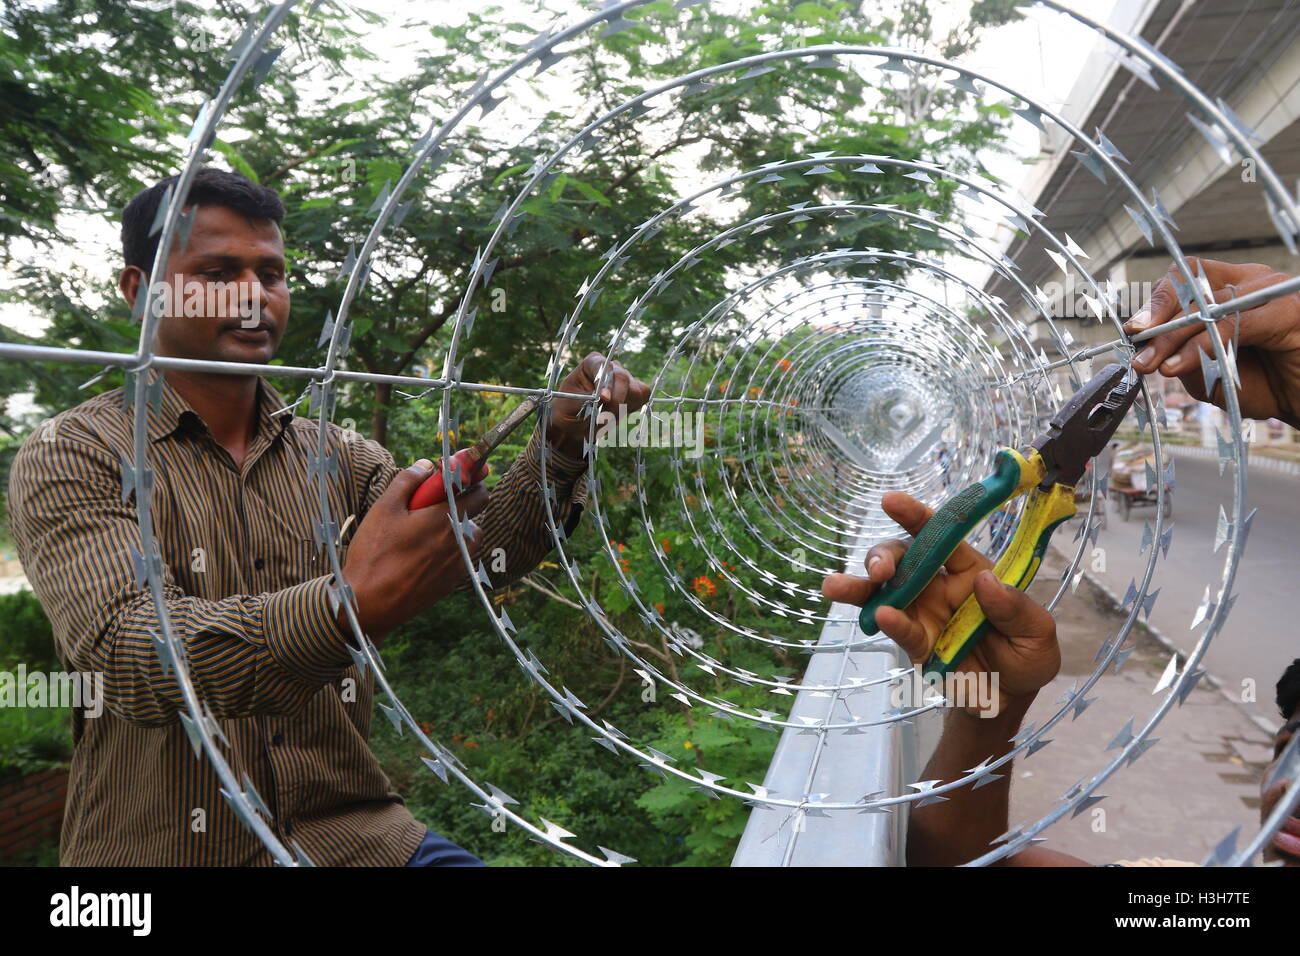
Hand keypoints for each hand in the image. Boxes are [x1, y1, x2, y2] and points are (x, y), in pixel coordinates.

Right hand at [337, 457, 488, 641]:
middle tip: (437, 500)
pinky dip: (452, 548)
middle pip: (478, 510)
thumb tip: (426, 465)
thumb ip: (408, 480)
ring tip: (428, 529)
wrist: (370, 603)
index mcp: (447, 517)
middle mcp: (460, 540)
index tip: (460, 472)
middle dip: (463, 498)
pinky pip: (462, 555)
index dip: (470, 477)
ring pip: (470, 534)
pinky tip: (425, 552)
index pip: (478, 489)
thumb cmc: (375, 553)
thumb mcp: (384, 508)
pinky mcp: (454, 581)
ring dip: (457, 526)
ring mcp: (460, 562)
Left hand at [547, 352, 650, 458]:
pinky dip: (631, 409)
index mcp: (592, 363)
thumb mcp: (570, 406)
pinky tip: (616, 416)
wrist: (575, 426)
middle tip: (604, 419)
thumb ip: (588, 400)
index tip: (603, 399)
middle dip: (616, 401)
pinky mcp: (635, 391)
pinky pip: (642, 397)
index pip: (603, 366)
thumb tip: (606, 398)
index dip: (606, 383)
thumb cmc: (569, 412)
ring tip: (604, 420)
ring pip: (635, 390)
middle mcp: (611, 367)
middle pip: (623, 378)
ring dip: (621, 409)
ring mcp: (625, 378)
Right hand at [821, 491, 1058, 716]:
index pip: (943, 537)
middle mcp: (940, 586)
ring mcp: (923, 614)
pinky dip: (889, 622)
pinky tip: (881, 618)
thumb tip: (986, 581)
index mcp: (971, 571)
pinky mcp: (916, 643)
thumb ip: (1017, 608)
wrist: (1009, 701)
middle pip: (903, 558)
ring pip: (885, 591)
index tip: (890, 502)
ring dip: (860, 586)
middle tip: (880, 569)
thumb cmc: (1026, 657)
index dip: (917, 517)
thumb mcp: (1038, 633)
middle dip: (883, 555)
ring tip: (835, 587)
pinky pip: (899, 629)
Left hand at [1126, 257, 1299, 427]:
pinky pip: (1235, 323)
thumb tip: (1146, 346)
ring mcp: (1273, 292)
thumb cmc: (1262, 385)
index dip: (1157, 301)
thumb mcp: (1209, 372)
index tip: (1133, 331)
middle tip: (1139, 358)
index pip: (1187, 277)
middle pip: (1193, 288)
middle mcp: (1253, 282)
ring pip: (1210, 306)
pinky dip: (1203, 345)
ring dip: (1174, 338)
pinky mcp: (1290, 311)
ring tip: (1155, 366)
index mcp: (1232, 286)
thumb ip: (1180, 354)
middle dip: (1159, 327)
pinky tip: (1179, 366)